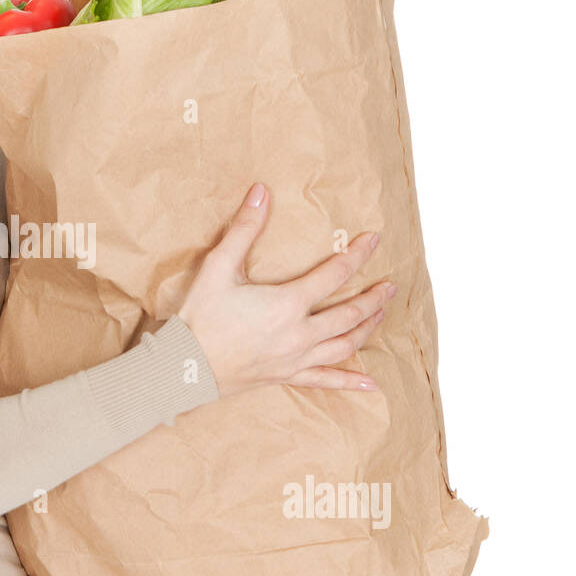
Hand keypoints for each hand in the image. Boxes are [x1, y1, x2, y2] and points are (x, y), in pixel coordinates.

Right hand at [177, 182, 393, 398]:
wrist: (183, 366)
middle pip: (350, 314)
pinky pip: (325, 381)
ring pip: (344, 344)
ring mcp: (296, 358)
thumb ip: (244, 229)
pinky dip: (348, 382)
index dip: (357, 255)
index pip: (334, 275)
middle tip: (391, 285)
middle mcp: (300, 334)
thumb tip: (261, 192)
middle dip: (373, 297)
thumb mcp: (219, 267)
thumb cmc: (201, 316)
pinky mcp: (286, 375)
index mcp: (288, 304)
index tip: (374, 240)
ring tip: (381, 315)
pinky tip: (369, 384)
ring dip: (367, 329)